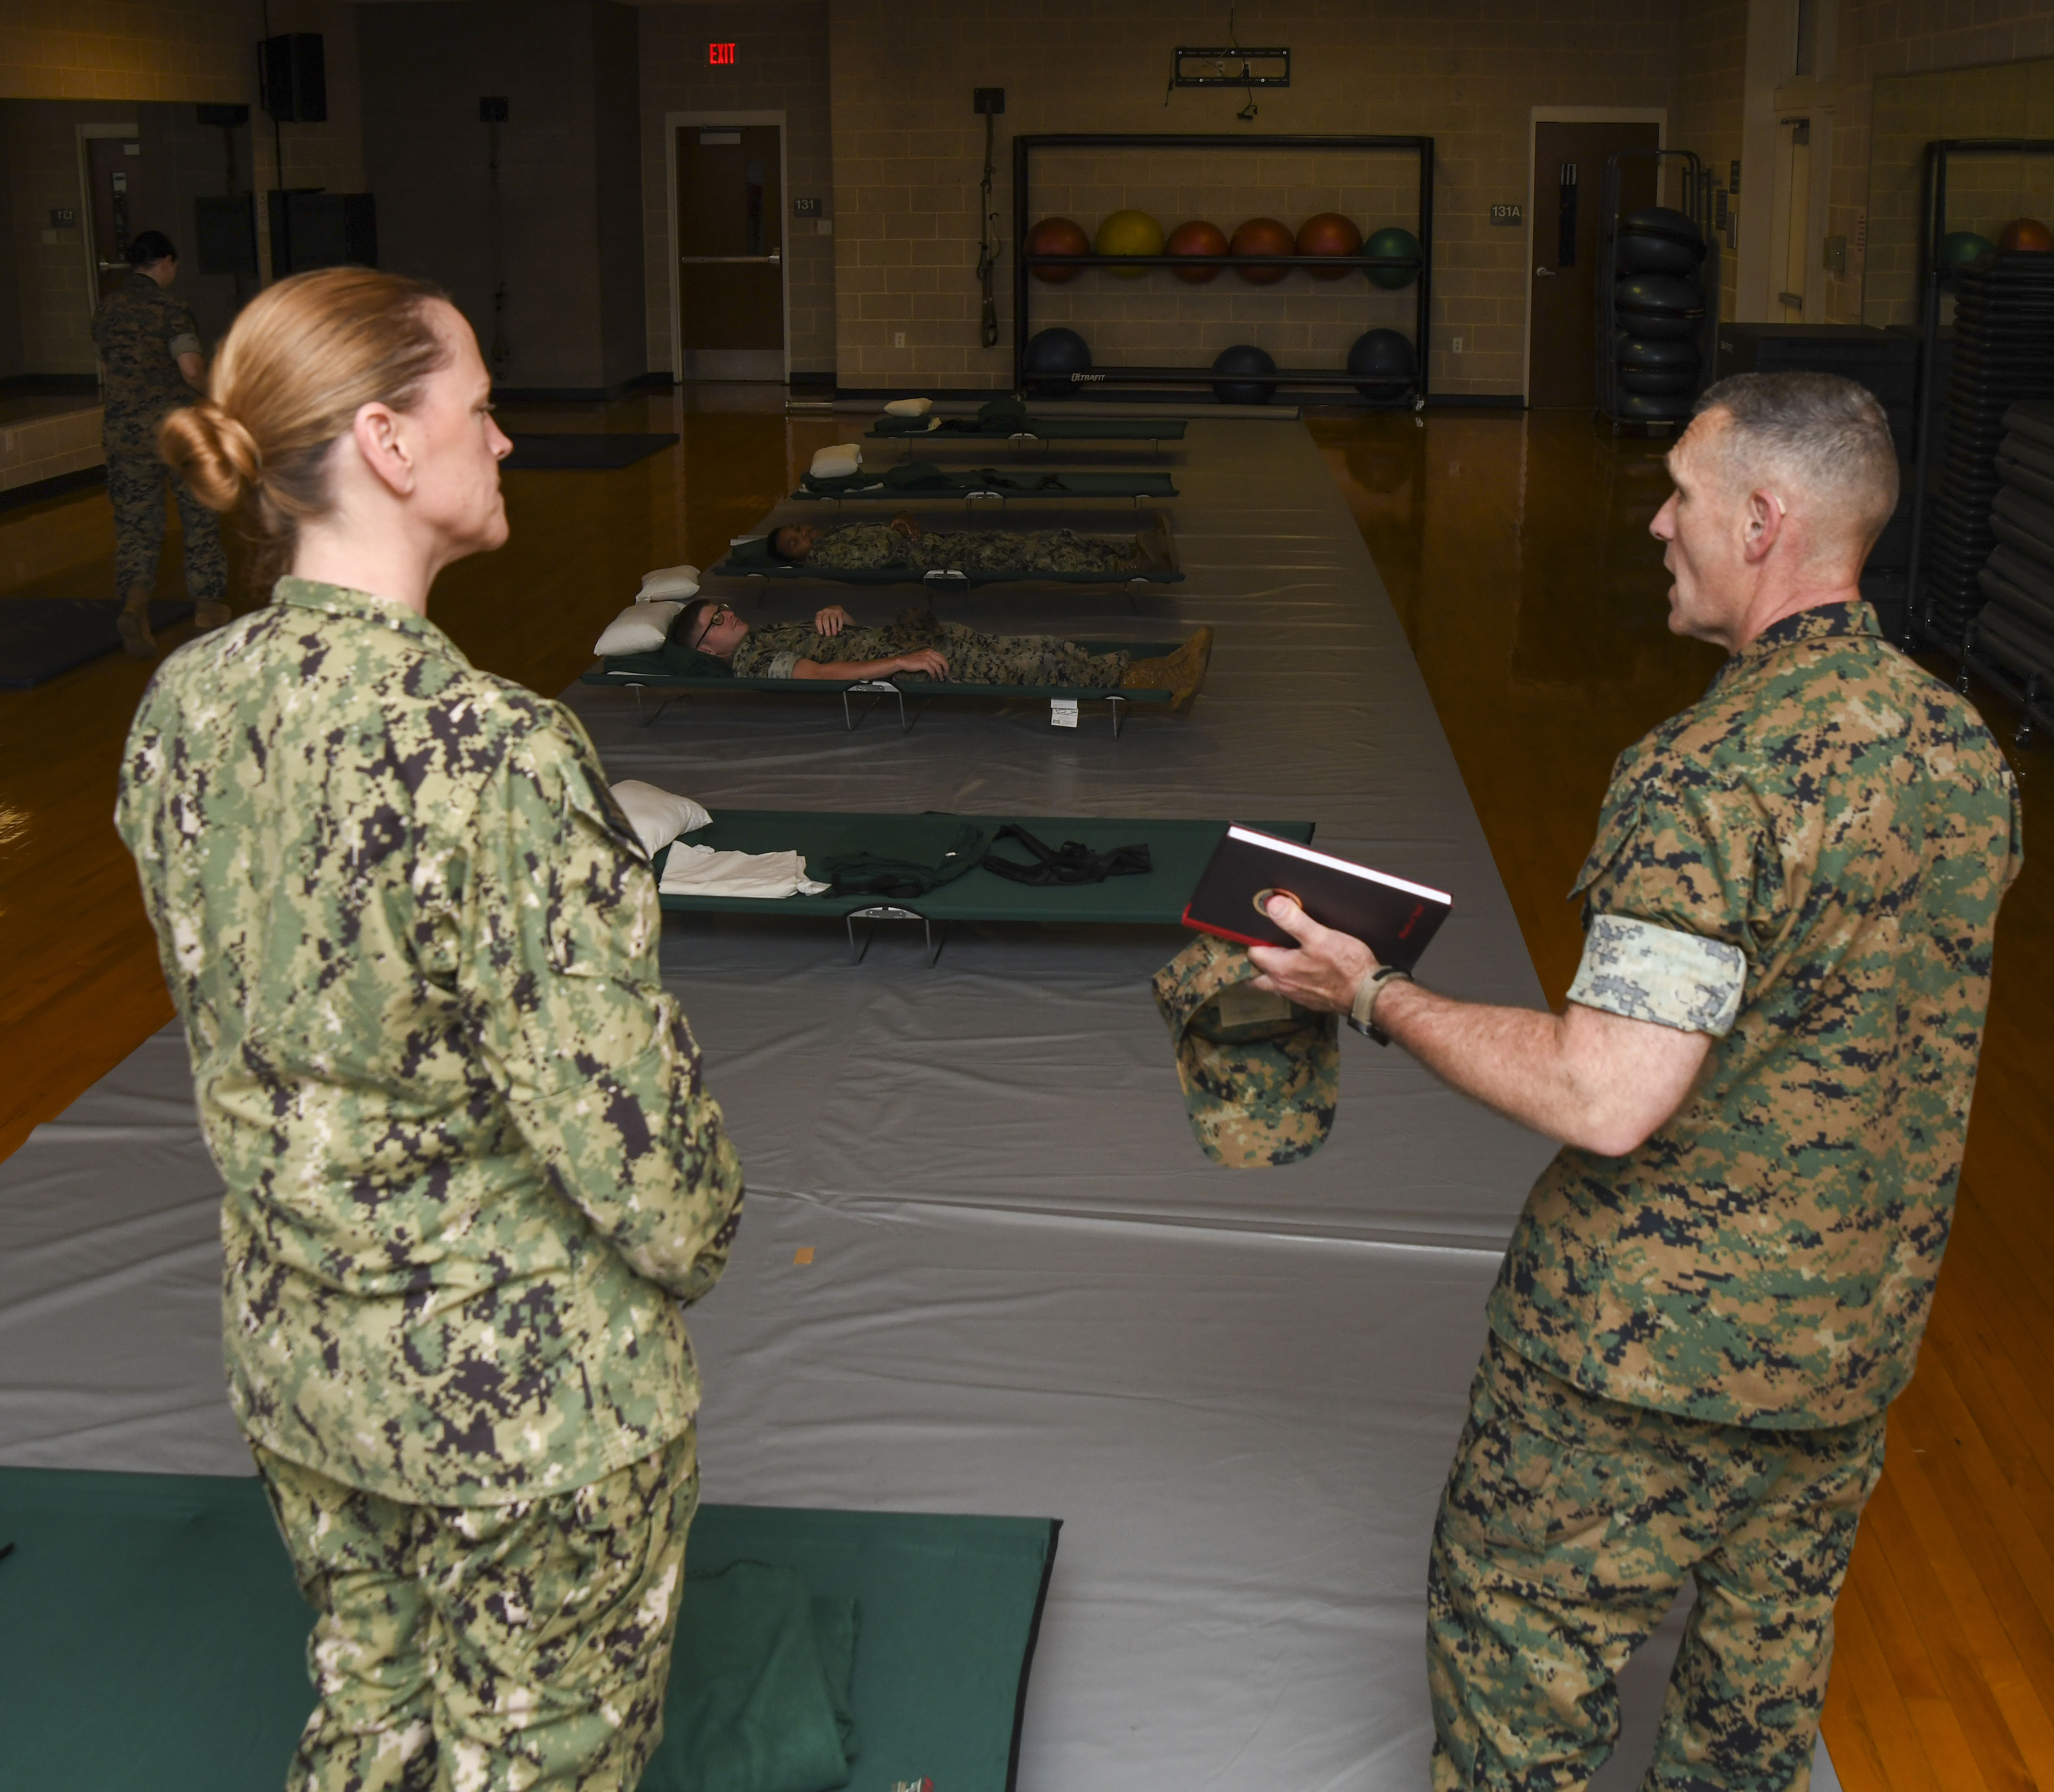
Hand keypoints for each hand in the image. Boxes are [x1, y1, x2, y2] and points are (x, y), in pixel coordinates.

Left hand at [814, 604, 850, 635]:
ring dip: (833, 628)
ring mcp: (833, 611)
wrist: (837, 608)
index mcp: (820, 613)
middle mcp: (826, 611)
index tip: (821, 633)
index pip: (818, 620)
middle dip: (827, 628)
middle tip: (828, 635)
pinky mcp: (839, 612)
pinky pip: (839, 619)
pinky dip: (839, 625)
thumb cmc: (828, 617)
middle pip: (825, 620)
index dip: (819, 627)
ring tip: (834, 634)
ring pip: (833, 620)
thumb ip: (823, 625)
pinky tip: (839, 630)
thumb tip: (825, 634)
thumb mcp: (823, 619)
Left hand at [888, 512, 923, 540]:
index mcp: (904, 519)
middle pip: (913, 526)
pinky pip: (918, 526)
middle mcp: (910, 519)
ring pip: (916, 527)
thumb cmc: (897, 518)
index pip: (908, 524)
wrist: (902, 513)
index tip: (910, 533)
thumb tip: (892, 529)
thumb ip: (893, 525)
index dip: (909, 528)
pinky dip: (919, 531)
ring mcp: (913, 520)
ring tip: (915, 539)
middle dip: (913, 533)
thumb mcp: (894, 520)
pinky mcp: (915, 521)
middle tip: (913, 539)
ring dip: (916, 533)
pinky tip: (919, 535)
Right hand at [893, 649, 948, 678]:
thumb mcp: (922, 656)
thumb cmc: (911, 660)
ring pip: (938, 666)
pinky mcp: (924, 663)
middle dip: (946, 668)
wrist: (902, 661)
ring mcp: (927, 658)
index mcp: (930, 651)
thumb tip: (937, 666)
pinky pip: (932, 671)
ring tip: (941, 678)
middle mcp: (929, 653)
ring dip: (940, 674)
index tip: (946, 669)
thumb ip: (930, 658)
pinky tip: (933, 678)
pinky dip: (934, 675)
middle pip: (942, 660)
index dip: (945, 663)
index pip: (942, 656)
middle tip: (947, 674)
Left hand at [1247, 895, 1379, 1014]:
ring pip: (1274, 984)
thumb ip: (1294, 921)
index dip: (1252, 940)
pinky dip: (1290, 979)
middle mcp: (1284, 985)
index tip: (1255, 930)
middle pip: (1257, 976)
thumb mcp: (1320, 937)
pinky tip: (1301, 969)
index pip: (1253, 954)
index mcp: (1280, 969)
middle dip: (1254, 964)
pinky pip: (1291, 989)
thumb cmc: (1345, 966)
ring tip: (1277, 956)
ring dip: (1271, 972)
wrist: (1368, 994)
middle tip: (1258, 948)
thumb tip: (1272, 904)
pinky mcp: (1310, 1000)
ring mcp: (1297, 995)